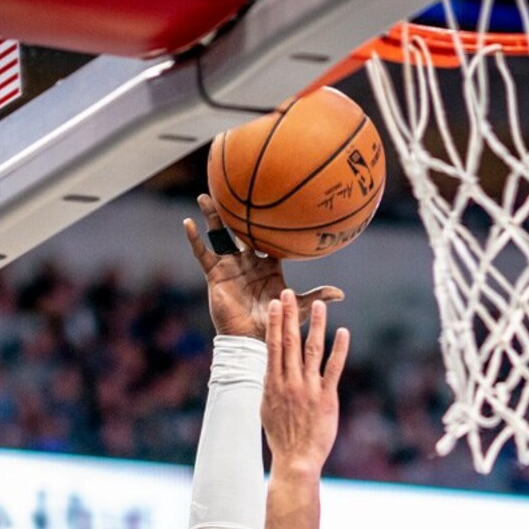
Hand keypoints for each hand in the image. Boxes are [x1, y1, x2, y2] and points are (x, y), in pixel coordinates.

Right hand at [184, 194, 342, 340]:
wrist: (251, 339)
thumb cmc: (275, 323)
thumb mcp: (298, 307)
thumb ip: (317, 296)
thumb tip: (340, 294)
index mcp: (268, 266)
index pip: (268, 239)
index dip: (269, 223)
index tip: (270, 201)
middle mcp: (248, 263)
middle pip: (241, 231)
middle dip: (236, 213)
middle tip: (234, 189)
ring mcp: (230, 268)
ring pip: (219, 237)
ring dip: (212, 217)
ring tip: (204, 196)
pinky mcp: (215, 276)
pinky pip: (203, 254)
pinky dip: (195, 239)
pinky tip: (187, 223)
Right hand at [261, 290, 347, 473]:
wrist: (296, 459)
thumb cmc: (281, 437)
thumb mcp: (267, 408)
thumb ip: (271, 385)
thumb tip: (270, 369)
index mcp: (273, 384)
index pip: (272, 346)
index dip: (274, 323)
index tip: (274, 304)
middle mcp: (289, 382)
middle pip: (289, 342)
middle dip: (288, 315)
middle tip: (288, 293)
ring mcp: (308, 388)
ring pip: (312, 350)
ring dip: (315, 326)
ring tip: (319, 305)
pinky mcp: (326, 397)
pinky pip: (333, 368)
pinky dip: (339, 349)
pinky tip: (343, 332)